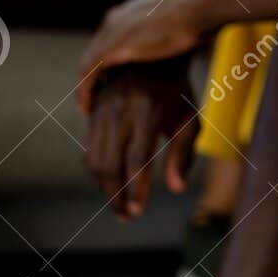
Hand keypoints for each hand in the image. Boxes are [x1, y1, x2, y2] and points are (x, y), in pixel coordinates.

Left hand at [77, 0, 208, 113]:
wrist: (197, 8)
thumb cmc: (200, 13)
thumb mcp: (184, 17)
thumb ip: (177, 23)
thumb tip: (193, 29)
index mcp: (130, 10)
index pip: (111, 38)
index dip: (110, 62)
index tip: (112, 81)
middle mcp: (114, 19)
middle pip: (96, 52)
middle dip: (94, 76)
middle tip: (95, 98)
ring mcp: (109, 33)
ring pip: (87, 65)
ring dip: (86, 87)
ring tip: (88, 108)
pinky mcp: (109, 48)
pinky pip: (87, 75)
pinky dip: (84, 92)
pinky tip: (86, 109)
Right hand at [83, 59, 198, 219]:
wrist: (151, 60)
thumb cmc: (177, 95)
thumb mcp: (189, 119)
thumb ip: (183, 154)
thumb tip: (177, 190)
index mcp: (148, 110)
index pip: (136, 159)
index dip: (135, 189)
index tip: (137, 212)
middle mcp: (120, 111)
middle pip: (108, 165)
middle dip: (116, 196)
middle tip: (127, 216)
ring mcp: (101, 112)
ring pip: (93, 161)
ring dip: (104, 189)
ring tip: (120, 206)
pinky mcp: (91, 115)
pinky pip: (88, 151)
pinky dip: (97, 174)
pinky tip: (111, 185)